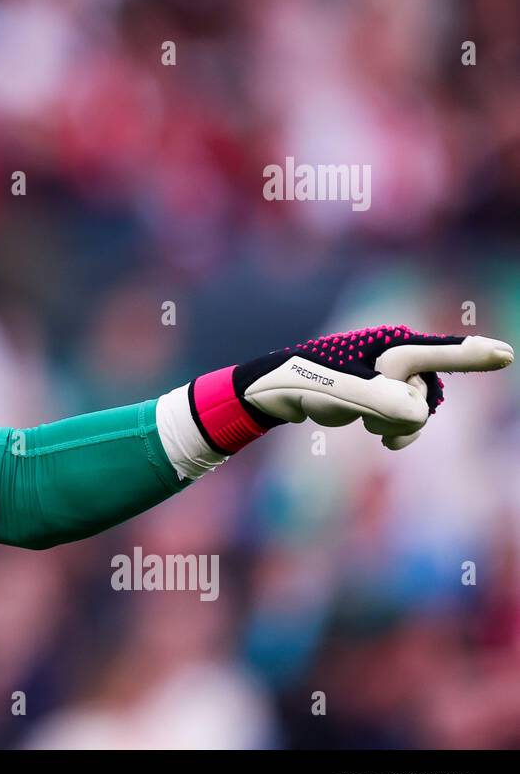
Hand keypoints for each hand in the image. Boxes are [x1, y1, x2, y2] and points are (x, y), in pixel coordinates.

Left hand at [191, 325, 512, 452]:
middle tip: (365, 413)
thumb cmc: (311, 383)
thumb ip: (388, 404)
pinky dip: (387, 428)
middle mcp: (396, 355)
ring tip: (361, 420)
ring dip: (392, 423)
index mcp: (394, 346)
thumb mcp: (349, 395)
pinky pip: (402, 417)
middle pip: (428, 394)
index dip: (475, 356)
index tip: (507, 355)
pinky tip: (365, 427)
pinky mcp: (379, 390)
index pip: (442, 352)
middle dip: (404, 412)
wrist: (275, 390)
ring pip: (416, 410)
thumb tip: (418, 415)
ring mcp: (389, 373)